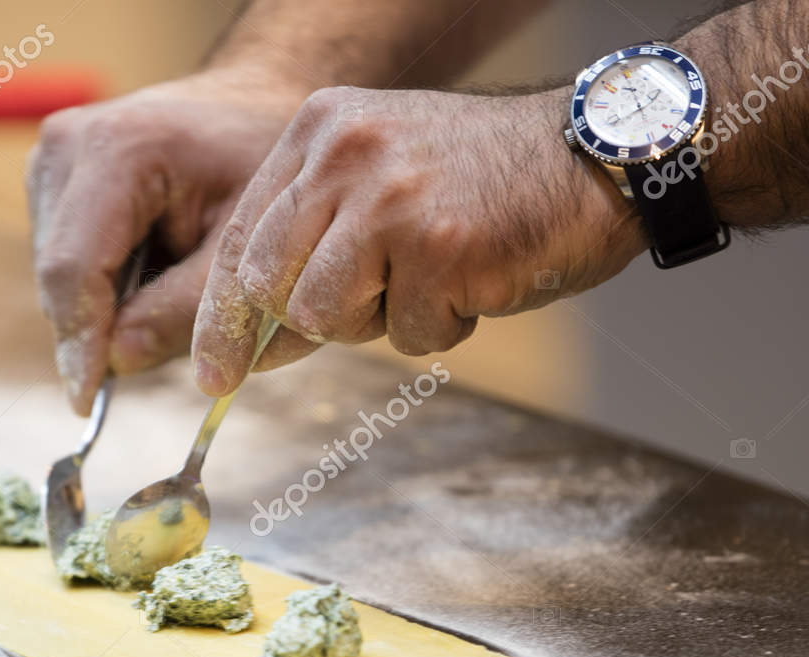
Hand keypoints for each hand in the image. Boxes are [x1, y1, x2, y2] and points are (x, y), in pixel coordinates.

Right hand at [27, 67, 319, 413]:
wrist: (251, 104)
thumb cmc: (262, 162)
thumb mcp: (244, 245)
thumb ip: (187, 308)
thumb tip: (119, 363)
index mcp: (116, 151)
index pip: (74, 271)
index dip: (79, 343)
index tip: (85, 404)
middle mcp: (65, 148)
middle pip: (60, 278)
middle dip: (100, 330)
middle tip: (166, 352)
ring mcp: (50, 160)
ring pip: (59, 277)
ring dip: (106, 308)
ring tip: (173, 296)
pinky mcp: (51, 180)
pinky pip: (67, 261)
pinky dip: (108, 286)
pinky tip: (156, 274)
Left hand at [191, 86, 647, 395]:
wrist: (595, 156)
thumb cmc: (484, 186)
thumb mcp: (380, 189)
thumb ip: (312, 250)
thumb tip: (248, 349)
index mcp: (321, 130)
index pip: (242, 239)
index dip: (221, 318)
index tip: (213, 374)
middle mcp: (345, 153)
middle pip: (269, 285)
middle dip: (310, 322)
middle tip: (371, 307)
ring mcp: (389, 197)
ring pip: (326, 315)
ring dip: (382, 321)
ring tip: (434, 277)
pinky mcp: (438, 245)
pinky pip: (407, 333)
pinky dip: (443, 326)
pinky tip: (477, 278)